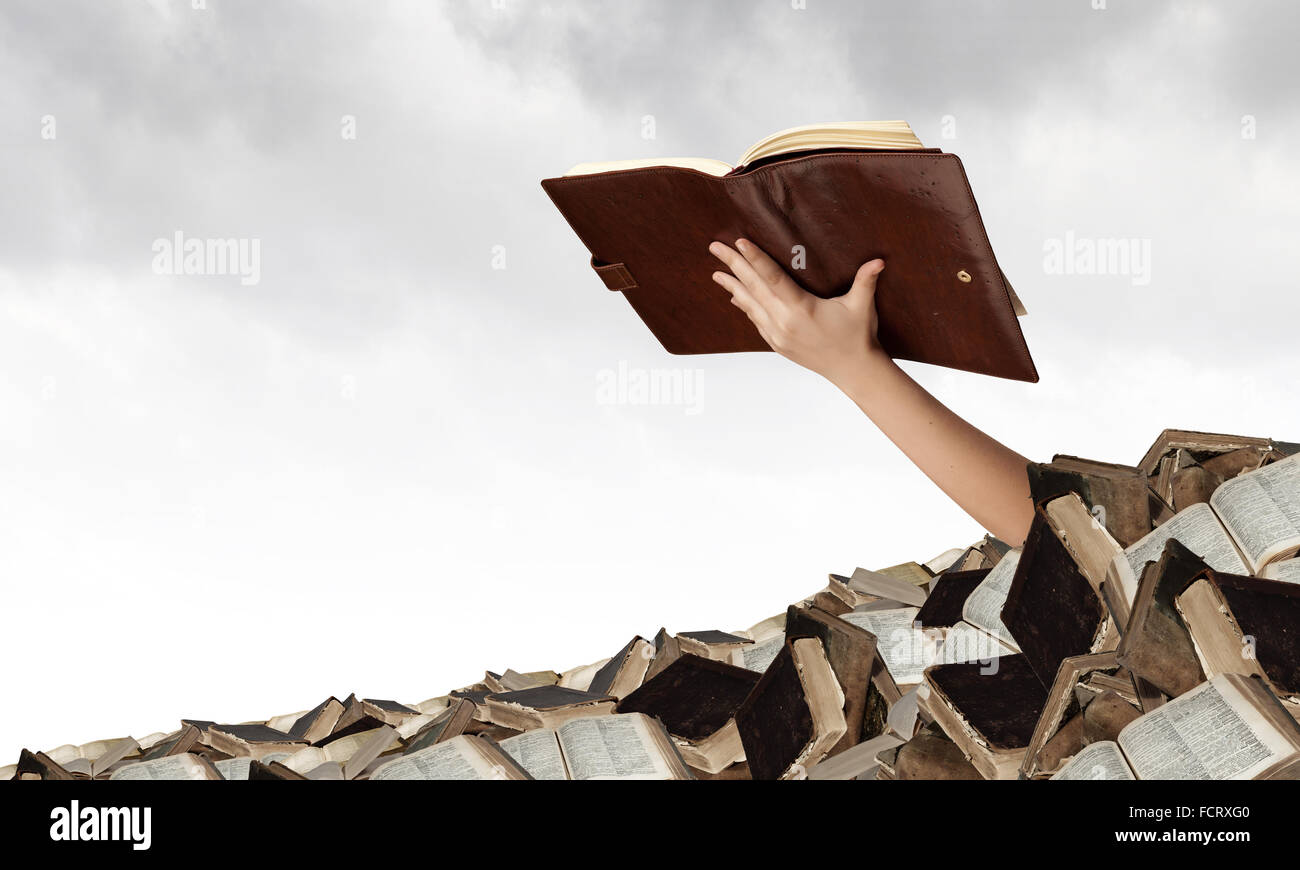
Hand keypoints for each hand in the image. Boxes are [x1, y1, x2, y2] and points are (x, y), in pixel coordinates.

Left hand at [708, 238, 889, 385]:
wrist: (854, 371)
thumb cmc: (859, 336)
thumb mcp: (862, 306)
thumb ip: (866, 280)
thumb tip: (879, 260)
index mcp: (801, 309)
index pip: (772, 278)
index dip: (755, 259)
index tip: (739, 243)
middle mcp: (784, 322)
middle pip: (753, 288)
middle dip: (734, 265)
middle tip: (715, 247)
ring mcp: (777, 335)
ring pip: (749, 305)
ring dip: (732, 286)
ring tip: (716, 272)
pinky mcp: (777, 344)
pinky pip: (755, 320)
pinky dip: (744, 305)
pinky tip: (735, 295)